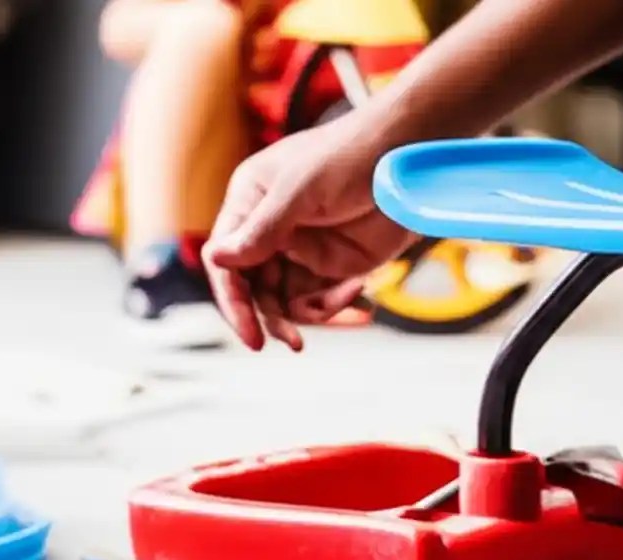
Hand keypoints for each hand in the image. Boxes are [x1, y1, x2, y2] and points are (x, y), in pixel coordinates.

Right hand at [203, 117, 417, 350]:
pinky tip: (356, 288)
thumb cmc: (349, 155)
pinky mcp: (333, 265)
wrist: (406, 160)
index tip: (250, 334)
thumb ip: (262, 229)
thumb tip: (217, 258)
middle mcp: (270, 230)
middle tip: (292, 341)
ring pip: (286, 301)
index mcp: (250, 202)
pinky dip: (335, 303)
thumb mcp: (300, 190)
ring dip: (308, 314)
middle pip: (254, 289)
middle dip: (272, 317)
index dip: (233, 301)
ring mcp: (302, 249)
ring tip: (340, 299)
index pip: (225, 260)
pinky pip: (320, 300)